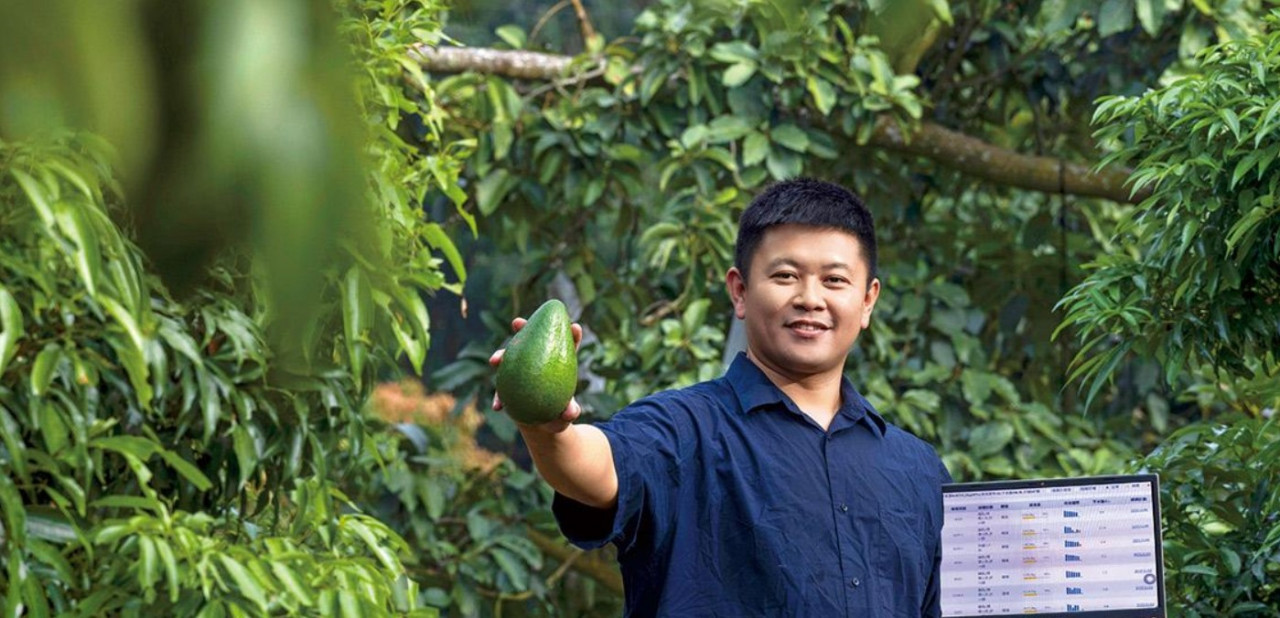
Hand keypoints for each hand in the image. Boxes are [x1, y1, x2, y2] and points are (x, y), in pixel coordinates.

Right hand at [489, 316, 583, 433]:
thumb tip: (570, 412)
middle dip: (524, 328)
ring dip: (501, 355)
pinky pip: (501, 387)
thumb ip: (570, 412)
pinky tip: (497, 405)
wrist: (540, 425)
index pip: (568, 345)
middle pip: (533, 340)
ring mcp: (522, 370)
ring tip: (494, 360)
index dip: (572, 335)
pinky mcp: (510, 384)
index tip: (575, 327)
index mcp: (559, 363)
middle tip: (517, 322)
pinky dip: (498, 396)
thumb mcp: (566, 416)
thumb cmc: (559, 416)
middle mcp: (539, 361)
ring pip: (510, 357)